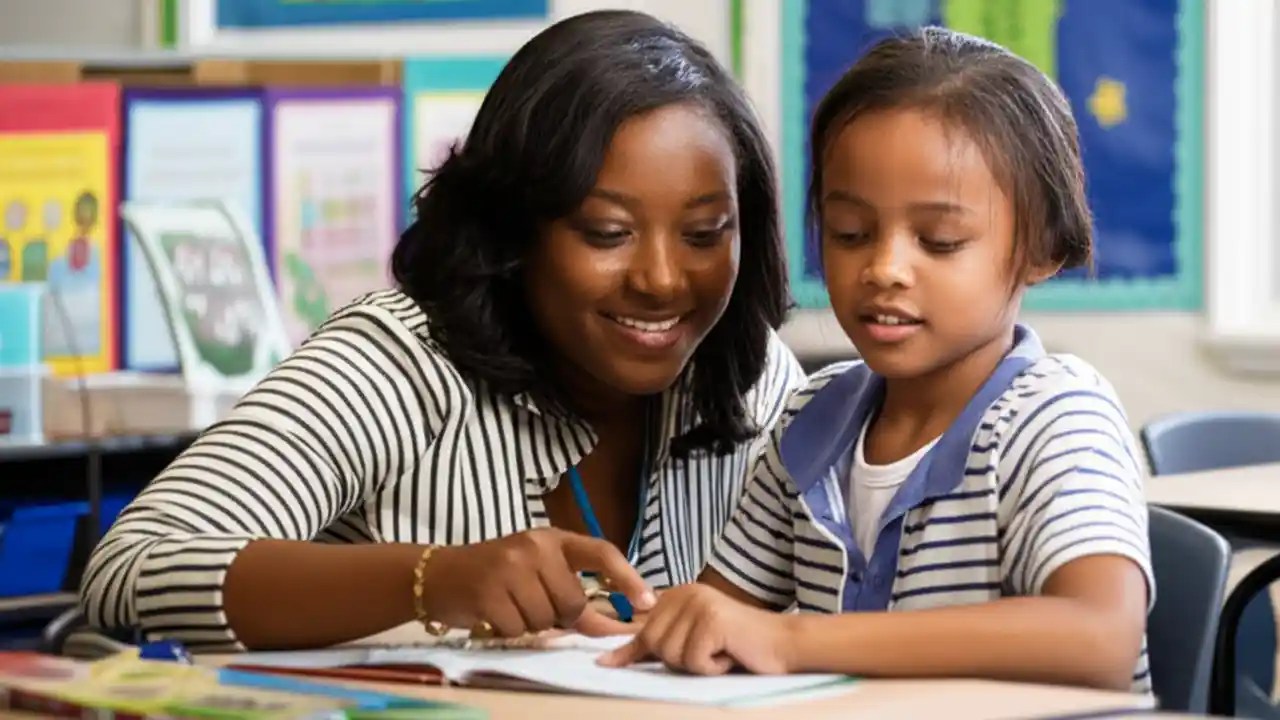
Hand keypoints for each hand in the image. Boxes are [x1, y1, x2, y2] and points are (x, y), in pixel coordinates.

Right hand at [420, 529, 654, 637]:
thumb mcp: (536, 573)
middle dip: (558, 615)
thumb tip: (614, 627)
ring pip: (546, 620)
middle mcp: (534, 547)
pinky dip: (509, 630)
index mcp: (552, 538)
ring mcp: (510, 567)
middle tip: (532, 603)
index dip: (627, 577)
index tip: (648, 601)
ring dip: (531, 624)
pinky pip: (519, 629)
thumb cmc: (496, 574)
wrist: (438, 574)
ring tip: (510, 605)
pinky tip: (494, 613)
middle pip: (572, 603)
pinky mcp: (489, 591)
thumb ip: (574, 595)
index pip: (600, 552)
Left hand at [598, 584, 795, 674]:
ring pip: (671, 655)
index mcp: (676, 595)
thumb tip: (608, 660)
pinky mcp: (712, 619)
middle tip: (707, 654)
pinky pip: (693, 660)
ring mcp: (699, 604)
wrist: (782, 644)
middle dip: (677, 660)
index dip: (630, 653)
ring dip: (697, 665)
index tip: (606, 665)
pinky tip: (729, 654)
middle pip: (652, 644)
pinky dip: (712, 668)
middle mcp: (685, 593)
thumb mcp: (689, 642)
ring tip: (720, 652)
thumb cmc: (736, 647)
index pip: (642, 630)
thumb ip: (655, 645)